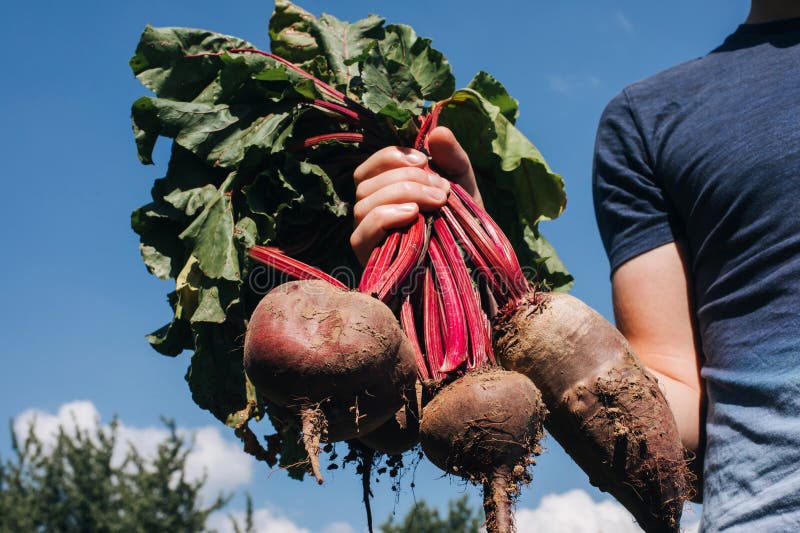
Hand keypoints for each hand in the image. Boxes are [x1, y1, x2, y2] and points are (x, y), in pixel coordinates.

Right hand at [350, 126, 481, 263]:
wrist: (472, 265)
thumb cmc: (462, 224)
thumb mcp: (462, 184)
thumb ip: (451, 157)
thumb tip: (437, 131)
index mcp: (383, 193)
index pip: (370, 167)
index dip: (392, 156)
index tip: (425, 161)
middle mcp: (369, 212)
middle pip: (366, 183)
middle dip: (407, 179)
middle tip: (442, 190)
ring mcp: (365, 236)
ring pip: (363, 203)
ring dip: (401, 194)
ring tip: (436, 203)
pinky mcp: (368, 258)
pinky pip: (362, 230)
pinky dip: (386, 216)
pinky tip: (413, 215)